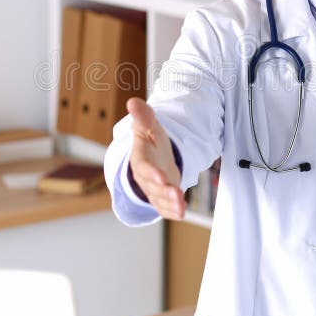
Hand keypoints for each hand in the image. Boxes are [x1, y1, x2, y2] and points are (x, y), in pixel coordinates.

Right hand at [126, 97, 185, 219]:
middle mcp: (145, 176)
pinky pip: (164, 207)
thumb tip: (133, 101)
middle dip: (164, 191)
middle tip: (177, 195)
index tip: (160, 177)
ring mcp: (153, 189)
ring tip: (182, 208)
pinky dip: (172, 212)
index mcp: (141, 158)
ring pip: (160, 199)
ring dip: (171, 204)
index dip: (151, 173)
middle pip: (153, 186)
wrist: (152, 157)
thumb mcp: (149, 127)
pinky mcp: (160, 197)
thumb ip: (144, 116)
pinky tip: (182, 213)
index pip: (144, 167)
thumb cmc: (151, 142)